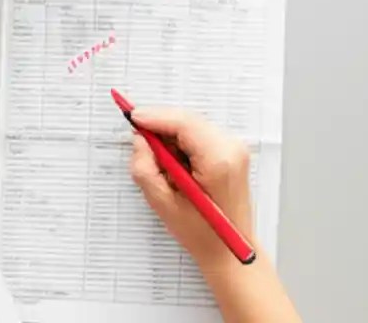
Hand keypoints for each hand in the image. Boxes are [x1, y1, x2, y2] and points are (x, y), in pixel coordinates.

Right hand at [129, 108, 254, 270]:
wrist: (230, 251)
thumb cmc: (203, 234)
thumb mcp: (164, 204)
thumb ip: (145, 168)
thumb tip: (140, 141)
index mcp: (218, 161)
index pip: (182, 123)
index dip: (154, 117)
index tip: (133, 118)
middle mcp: (231, 149)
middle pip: (187, 120)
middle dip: (160, 127)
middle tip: (141, 145)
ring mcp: (234, 148)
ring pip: (191, 125)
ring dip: (171, 138)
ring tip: (164, 168)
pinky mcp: (232, 151)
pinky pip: (199, 134)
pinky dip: (182, 143)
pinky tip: (177, 166)